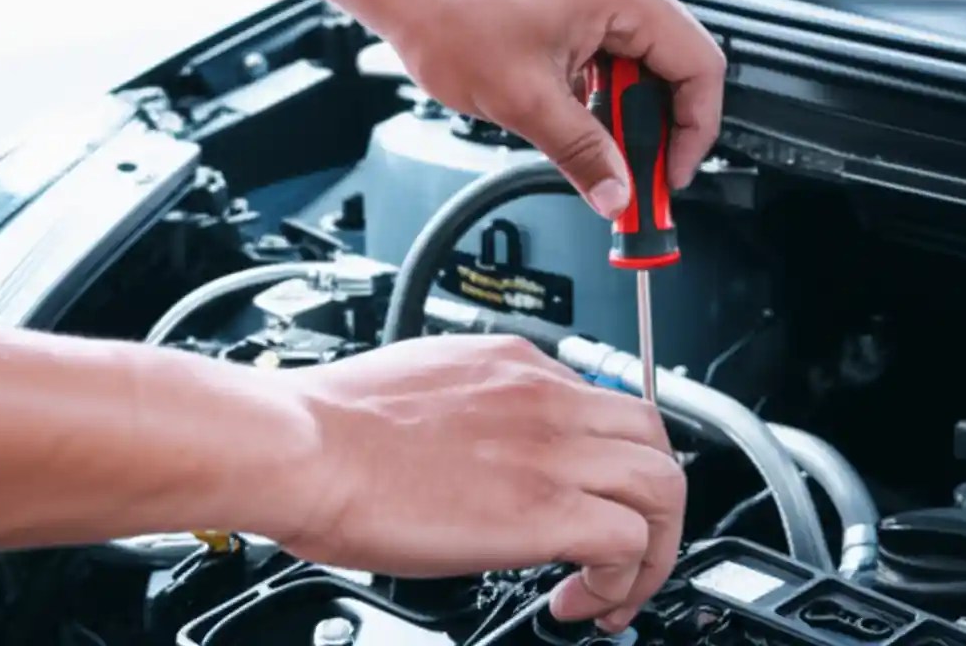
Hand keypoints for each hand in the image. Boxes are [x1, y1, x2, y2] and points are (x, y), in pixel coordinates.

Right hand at [275, 334, 684, 630]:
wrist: (302, 446)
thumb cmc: (331, 427)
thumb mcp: (422, 392)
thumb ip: (474, 414)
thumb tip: (483, 454)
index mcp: (514, 364)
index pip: (603, 406)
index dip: (610, 462)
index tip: (593, 498)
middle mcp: (546, 397)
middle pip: (656, 438)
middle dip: (654, 501)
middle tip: (627, 546)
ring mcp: (551, 450)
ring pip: (663, 486)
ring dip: (653, 546)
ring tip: (618, 588)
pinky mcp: (544, 509)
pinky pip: (629, 542)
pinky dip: (624, 579)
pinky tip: (583, 602)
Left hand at [369, 0, 725, 218]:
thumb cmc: (448, 11)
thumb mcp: (524, 101)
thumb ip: (581, 153)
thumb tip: (616, 194)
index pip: (700, 67)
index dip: (694, 131)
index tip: (670, 174)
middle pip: (672, 67)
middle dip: (654, 129)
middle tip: (634, 176)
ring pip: (637, 64)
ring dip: (620, 112)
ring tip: (595, 151)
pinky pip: (606, 52)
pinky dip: (597, 92)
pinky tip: (571, 118)